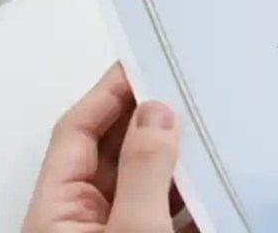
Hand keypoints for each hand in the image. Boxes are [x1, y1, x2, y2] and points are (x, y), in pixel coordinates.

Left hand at [23, 63, 194, 232]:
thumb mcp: (136, 230)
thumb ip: (143, 172)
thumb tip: (156, 113)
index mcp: (56, 212)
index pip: (75, 132)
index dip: (109, 91)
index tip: (146, 60)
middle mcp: (83, 219)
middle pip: (112, 150)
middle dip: (147, 115)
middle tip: (185, 84)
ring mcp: (119, 230)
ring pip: (145, 177)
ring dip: (176, 152)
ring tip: (209, 121)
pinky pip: (168, 207)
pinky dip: (195, 189)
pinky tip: (221, 171)